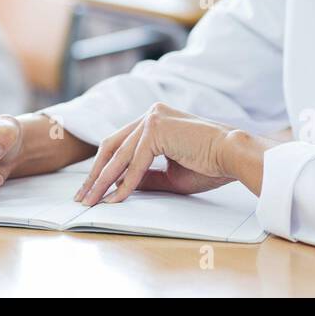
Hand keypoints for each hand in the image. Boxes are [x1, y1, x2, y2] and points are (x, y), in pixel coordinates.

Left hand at [74, 102, 235, 204]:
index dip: (103, 168)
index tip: (92, 189)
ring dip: (103, 181)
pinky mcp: (157, 129)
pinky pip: (135, 162)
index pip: (119, 144)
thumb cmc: (208, 165)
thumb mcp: (169, 174)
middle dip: (95, 174)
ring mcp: (152, 118)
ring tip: (91, 201)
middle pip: (111, 146)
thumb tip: (119, 188)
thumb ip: (144, 177)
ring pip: (119, 155)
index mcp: (153, 119)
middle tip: (82, 197)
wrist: (233, 156)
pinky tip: (115, 199)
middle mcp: (149, 114)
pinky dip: (125, 182)